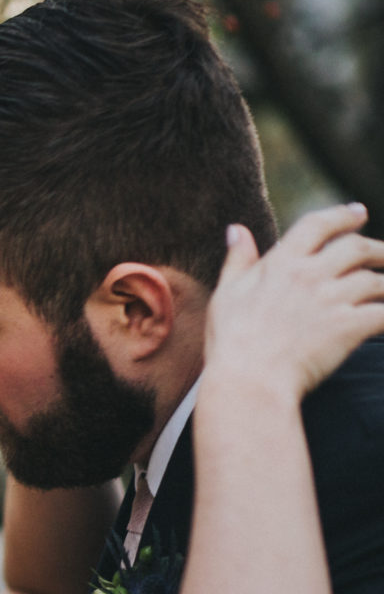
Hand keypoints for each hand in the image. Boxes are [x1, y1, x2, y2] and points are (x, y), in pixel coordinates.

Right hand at [205, 203, 383, 402]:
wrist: (249, 381)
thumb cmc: (230, 342)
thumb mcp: (225, 295)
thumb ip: (237, 260)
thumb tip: (237, 230)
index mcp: (280, 264)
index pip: (317, 225)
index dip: (341, 215)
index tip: (357, 213)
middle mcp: (310, 275)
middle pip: (356, 247)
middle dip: (377, 248)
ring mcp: (332, 300)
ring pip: (375, 281)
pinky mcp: (350, 326)